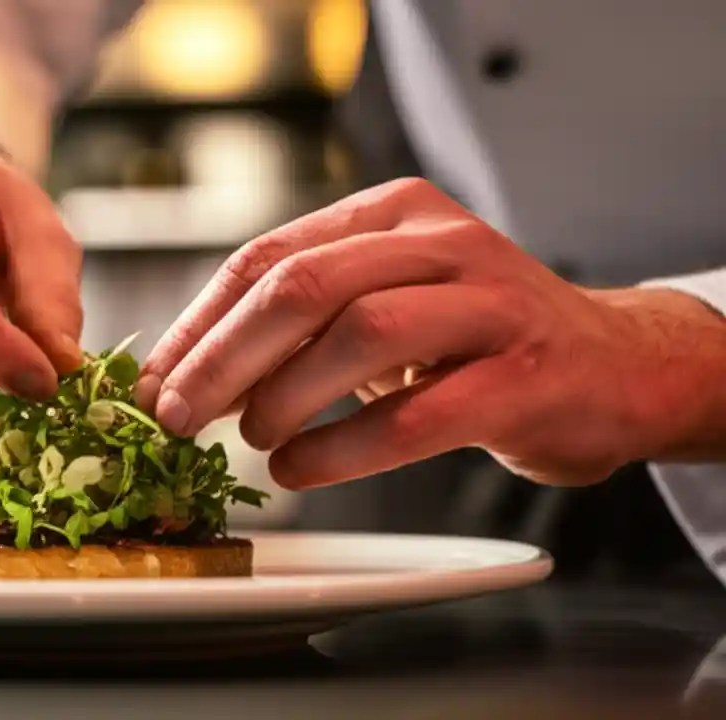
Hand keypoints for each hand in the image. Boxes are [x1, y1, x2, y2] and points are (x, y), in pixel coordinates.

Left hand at [137, 178, 725, 487]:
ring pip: (360, 333)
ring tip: (251, 439)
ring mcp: (490, 303)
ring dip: (284, 395)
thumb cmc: (470, 342)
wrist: (608, 365)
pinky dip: (343, 449)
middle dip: (222, 357)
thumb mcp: (384, 304)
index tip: (152, 380)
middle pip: (303, 286)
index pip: (268, 256)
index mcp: (392, 213)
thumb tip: (185, 377)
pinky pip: (416, 414)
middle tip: (176, 416)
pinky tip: (301, 470)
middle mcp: (441, 241)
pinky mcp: (523, 376)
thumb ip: (299, 327)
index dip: (200, 323)